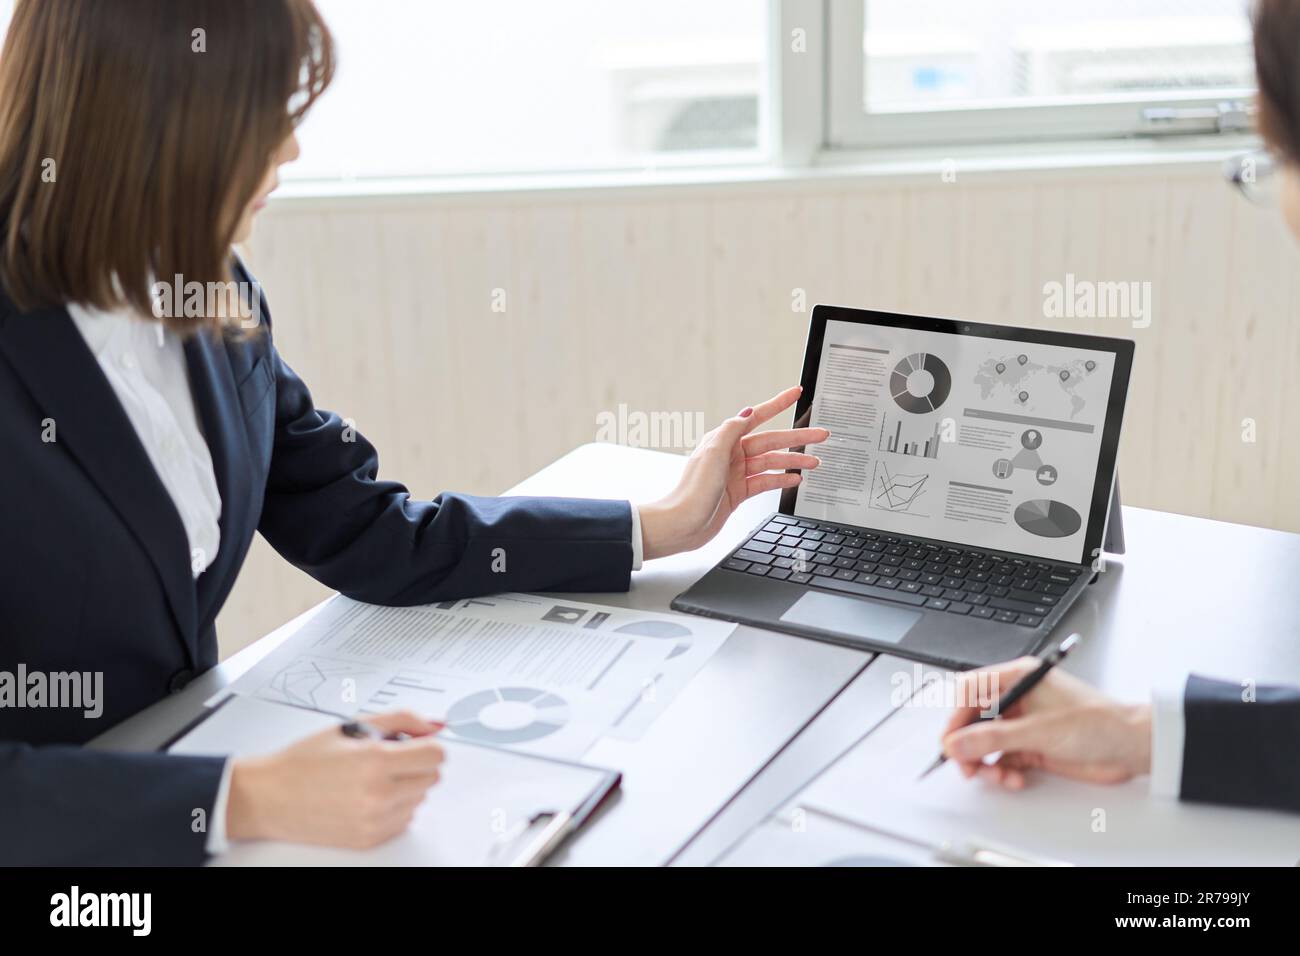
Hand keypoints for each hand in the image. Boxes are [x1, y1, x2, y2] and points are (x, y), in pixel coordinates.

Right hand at [226, 710, 445, 847]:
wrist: (268, 797)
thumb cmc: (303, 761)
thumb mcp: (352, 726)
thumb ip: (400, 720)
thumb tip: (434, 725)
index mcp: (375, 761)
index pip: (436, 755)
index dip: (427, 745)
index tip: (415, 743)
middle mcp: (378, 794)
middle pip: (432, 778)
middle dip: (416, 764)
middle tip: (388, 758)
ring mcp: (374, 820)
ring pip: (420, 799)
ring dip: (405, 786)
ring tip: (371, 778)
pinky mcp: (369, 839)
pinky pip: (404, 820)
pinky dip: (394, 807)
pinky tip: (367, 797)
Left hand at [637, 385, 829, 559]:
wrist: (683, 524)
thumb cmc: (692, 490)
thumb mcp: (713, 452)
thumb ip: (731, 430)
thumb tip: (747, 411)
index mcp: (724, 440)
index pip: (757, 416)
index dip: (777, 404)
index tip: (795, 394)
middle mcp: (731, 454)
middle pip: (771, 441)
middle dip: (797, 438)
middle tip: (820, 434)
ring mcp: (736, 474)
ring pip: (771, 462)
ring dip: (794, 461)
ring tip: (815, 461)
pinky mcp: (739, 492)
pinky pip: (765, 482)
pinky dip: (781, 479)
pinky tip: (796, 479)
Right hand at [941, 658, 1151, 788]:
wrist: (1133, 747)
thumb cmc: (1099, 723)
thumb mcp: (1039, 731)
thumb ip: (994, 738)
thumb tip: (957, 743)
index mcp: (1018, 678)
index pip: (971, 691)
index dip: (956, 716)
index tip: (950, 741)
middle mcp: (1017, 698)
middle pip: (974, 719)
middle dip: (968, 744)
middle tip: (967, 766)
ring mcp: (1024, 723)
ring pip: (987, 742)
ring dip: (986, 762)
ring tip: (995, 776)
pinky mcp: (1032, 746)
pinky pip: (1004, 759)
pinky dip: (1003, 772)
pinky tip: (1013, 778)